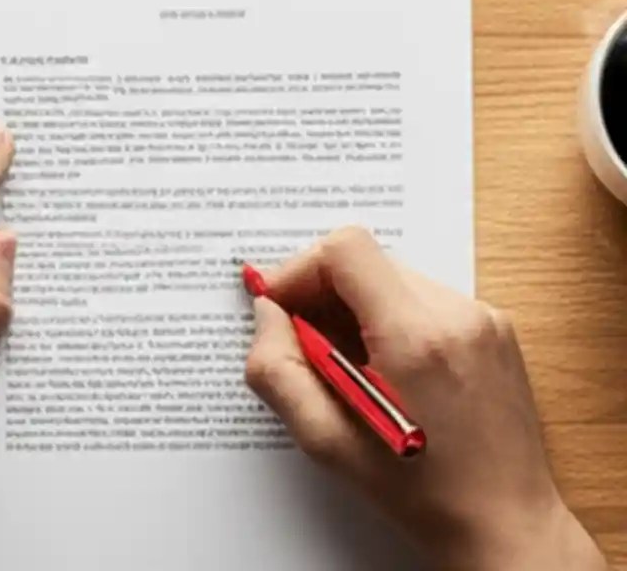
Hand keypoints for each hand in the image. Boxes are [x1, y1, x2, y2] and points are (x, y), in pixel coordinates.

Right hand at [244, 227, 605, 570]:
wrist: (505, 523)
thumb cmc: (421, 494)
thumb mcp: (326, 441)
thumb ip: (278, 370)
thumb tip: (267, 313)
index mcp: (416, 338)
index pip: (346, 250)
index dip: (299, 270)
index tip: (279, 307)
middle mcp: (457, 315)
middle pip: (367, 260)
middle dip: (323, 293)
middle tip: (305, 347)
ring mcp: (483, 318)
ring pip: (393, 278)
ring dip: (356, 309)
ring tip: (349, 368)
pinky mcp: (494, 328)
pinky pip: (423, 299)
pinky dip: (390, 320)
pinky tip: (386, 372)